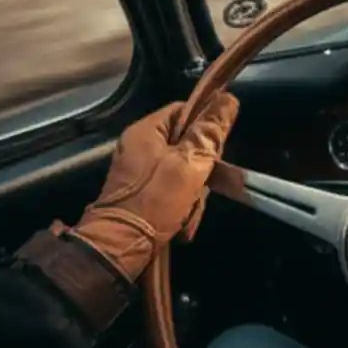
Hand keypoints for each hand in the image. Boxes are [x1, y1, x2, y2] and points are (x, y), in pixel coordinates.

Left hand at [70, 92, 238, 282]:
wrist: (118, 249)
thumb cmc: (154, 201)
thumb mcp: (189, 165)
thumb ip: (209, 133)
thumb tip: (229, 99)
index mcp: (145, 132)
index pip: (184, 110)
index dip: (206, 124)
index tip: (219, 145)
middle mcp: (138, 147)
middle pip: (186, 143)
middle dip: (201, 169)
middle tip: (203, 185)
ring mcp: (138, 173)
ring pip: (183, 171)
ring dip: (193, 193)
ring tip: (190, 211)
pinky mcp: (141, 196)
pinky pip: (171, 191)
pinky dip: (181, 206)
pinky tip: (182, 223)